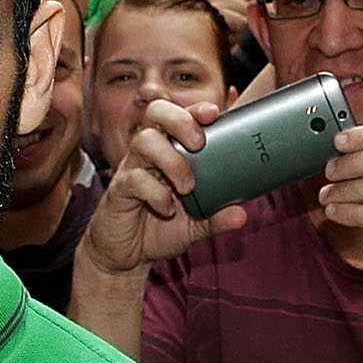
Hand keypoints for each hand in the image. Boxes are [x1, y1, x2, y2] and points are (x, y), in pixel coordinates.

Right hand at [84, 96, 248, 274]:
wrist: (126, 254)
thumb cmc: (159, 228)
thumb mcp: (196, 224)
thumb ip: (217, 217)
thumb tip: (242, 214)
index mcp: (169, 151)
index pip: (179, 115)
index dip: (195, 108)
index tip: (213, 113)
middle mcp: (149, 153)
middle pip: (156, 112)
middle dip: (180, 120)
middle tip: (199, 143)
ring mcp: (132, 168)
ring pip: (145, 140)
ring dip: (172, 160)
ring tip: (188, 187)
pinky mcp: (119, 189)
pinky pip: (135, 179)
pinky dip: (156, 194)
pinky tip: (167, 209)